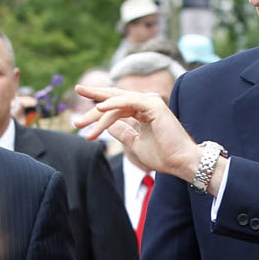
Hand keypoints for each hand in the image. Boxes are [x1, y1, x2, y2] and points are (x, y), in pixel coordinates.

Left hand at [74, 85, 198, 181]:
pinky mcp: (153, 105)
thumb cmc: (163, 156)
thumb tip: (107, 125)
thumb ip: (122, 132)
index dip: (97, 108)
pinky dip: (113, 104)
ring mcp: (151, 103)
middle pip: (115, 98)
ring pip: (118, 102)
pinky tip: (99, 109)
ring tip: (83, 124)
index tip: (80, 119)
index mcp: (143, 111)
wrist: (181, 162)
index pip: (116, 105)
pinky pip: (128, 101)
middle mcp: (146, 104)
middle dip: (94, 97)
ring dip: (98, 113)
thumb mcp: (135, 143)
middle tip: (77, 97)